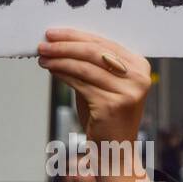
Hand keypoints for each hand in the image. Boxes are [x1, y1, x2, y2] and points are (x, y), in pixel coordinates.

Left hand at [38, 29, 152, 181]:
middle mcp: (138, 77)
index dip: (76, 35)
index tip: (54, 32)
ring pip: (85, 66)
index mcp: (140, 65)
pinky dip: (62, 73)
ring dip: (60, 59)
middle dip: (65, 45)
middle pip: (95, 51)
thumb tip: (60, 41)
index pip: (103, 42)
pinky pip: (81, 83)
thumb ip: (90, 62)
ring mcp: (128, 91)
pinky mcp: (113, 105)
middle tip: (44, 43)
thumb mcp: (102, 82)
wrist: (114, 149)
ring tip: (42, 56)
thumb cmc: (105, 114)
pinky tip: (50, 69)